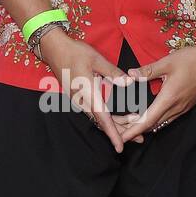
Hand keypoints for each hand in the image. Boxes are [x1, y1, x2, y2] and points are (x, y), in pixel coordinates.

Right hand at [38, 30, 133, 153]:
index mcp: (87, 92)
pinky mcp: (79, 99)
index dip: (112, 133)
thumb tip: (129, 83)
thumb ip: (113, 72)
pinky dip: (107, 119)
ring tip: (134, 126)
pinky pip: (94, 113)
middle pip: (102, 123)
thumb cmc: (75, 52)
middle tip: (140, 138)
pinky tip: (118, 119)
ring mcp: (79, 101)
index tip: (120, 146)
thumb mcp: (96, 59)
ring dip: (116, 125)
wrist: (54, 50)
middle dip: (121, 132)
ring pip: (99, 119)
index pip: (102, 118)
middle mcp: (82, 101)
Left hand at [115, 37, 195, 142]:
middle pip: (153, 125)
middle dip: (137, 130)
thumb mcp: (166, 63)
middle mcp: (177, 107)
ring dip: (148, 126)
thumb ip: (147, 71)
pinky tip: (152, 117)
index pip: (148, 120)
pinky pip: (170, 118)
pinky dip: (158, 121)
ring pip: (162, 123)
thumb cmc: (191, 59)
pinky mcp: (188, 105)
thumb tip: (129, 74)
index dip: (134, 130)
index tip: (123, 138)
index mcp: (169, 98)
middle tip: (122, 132)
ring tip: (133, 126)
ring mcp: (183, 108)